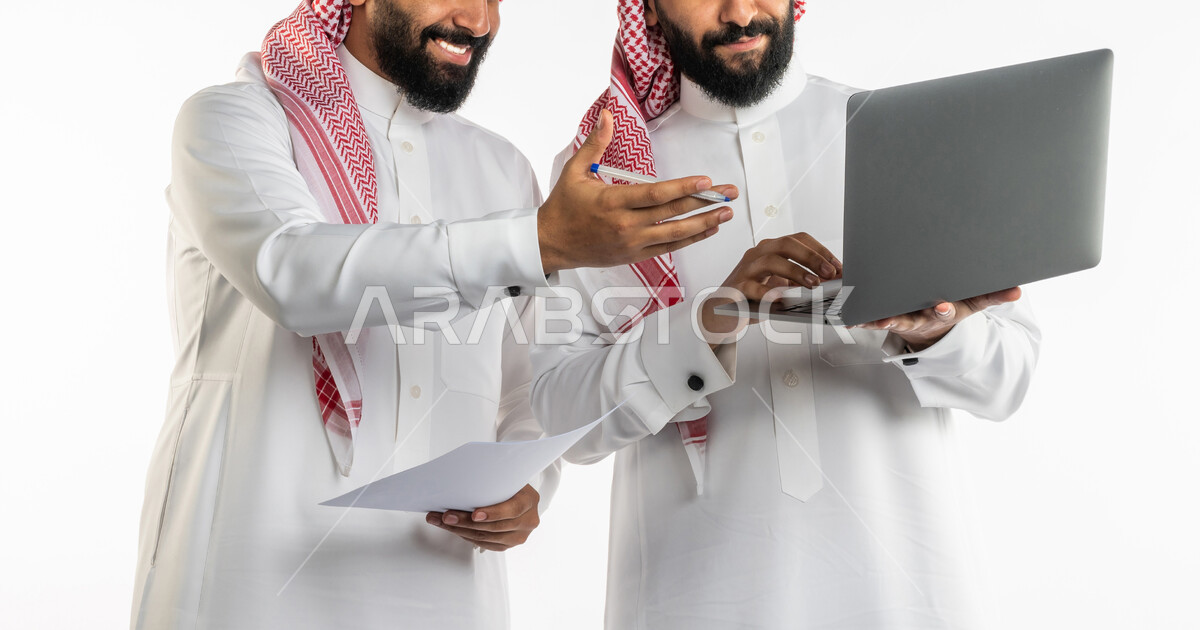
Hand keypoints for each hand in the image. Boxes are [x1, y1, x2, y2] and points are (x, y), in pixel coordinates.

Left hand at [424, 484, 540, 551]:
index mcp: (529, 500)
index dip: (493, 513)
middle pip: (494, 527)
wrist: (518, 495)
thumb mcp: (507, 476)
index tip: (475, 514)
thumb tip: (465, 477)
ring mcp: (519, 535)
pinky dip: (466, 536)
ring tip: (442, 521)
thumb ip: (494, 480)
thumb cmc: (509, 483)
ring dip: (460, 530)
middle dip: (466, 522)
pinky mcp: (508, 545)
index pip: (512, 509)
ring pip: (486, 538)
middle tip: (446, 516)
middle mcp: (528, 520)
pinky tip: (454, 528)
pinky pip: (484, 544)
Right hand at [538, 109, 737, 273]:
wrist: (550, 243)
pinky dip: (690, 239)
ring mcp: (632, 243)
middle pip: (673, 213)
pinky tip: (707, 229)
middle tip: (729, 192)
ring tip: (726, 213)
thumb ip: (595, 143)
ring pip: (676, 234)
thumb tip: (607, 114)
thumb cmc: (563, 206)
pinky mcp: (634, 255)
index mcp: (612, 201)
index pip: (656, 194)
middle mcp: (626, 225)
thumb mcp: (575, 171)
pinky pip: (668, 247)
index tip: (706, 181)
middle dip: (706, 202)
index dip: (683, 188)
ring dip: (705, 223)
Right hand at [698, 232, 841, 343]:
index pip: (799, 239)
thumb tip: (831, 281)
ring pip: (771, 261)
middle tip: (829, 273)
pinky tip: (783, 299)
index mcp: (771, 249)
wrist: (721, 313)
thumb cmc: (753, 297)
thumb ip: (800, 280)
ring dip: (796, 271)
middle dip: (812, 257)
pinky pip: (753, 287)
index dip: (821, 250)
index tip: (837, 266)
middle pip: (786, 245)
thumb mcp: (780, 285)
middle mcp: (758, 254)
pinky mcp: (737, 287)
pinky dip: (769, 293)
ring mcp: (746, 269)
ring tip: (812, 284)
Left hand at [858, 287, 1022, 350]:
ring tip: (862, 320)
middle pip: (910, 320)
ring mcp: (901, 320)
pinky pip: (871, 318)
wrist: (932, 329)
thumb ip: (994, 295)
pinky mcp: (885, 318)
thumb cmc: (951, 309)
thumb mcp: (974, 303)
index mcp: (942, 313)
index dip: (943, 310)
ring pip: (887, 321)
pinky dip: (860, 317)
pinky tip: (848, 316)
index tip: (942, 306)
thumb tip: (1018, 290)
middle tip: (888, 319)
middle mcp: (919, 318)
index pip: (945, 312)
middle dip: (900, 319)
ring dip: (874, 321)